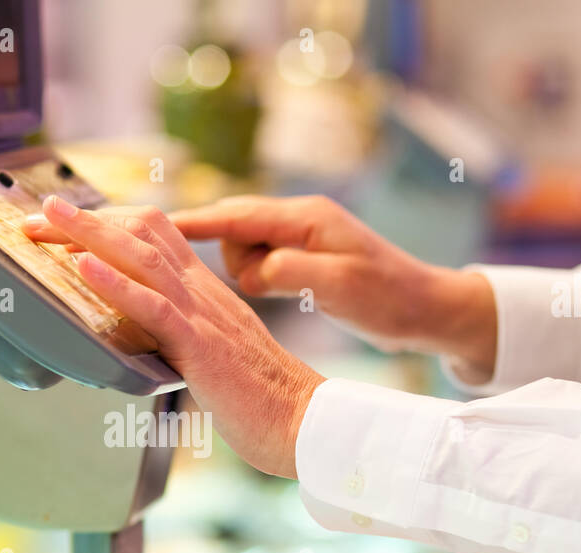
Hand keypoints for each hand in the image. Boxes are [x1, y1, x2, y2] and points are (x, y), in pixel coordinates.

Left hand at [23, 196, 324, 478]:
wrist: (304, 421)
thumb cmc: (259, 400)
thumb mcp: (212, 355)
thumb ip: (180, 338)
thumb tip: (143, 341)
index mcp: (206, 292)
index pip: (155, 235)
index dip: (108, 223)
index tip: (66, 226)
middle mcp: (203, 292)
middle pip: (142, 231)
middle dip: (85, 220)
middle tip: (39, 215)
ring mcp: (203, 315)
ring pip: (142, 256)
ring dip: (89, 233)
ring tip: (49, 219)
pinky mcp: (202, 345)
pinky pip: (153, 305)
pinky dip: (114, 282)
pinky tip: (82, 267)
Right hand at [165, 195, 498, 376]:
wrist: (427, 309)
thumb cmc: (391, 297)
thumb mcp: (342, 286)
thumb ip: (292, 272)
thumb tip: (255, 269)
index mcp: (305, 219)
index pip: (235, 214)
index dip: (193, 221)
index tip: (153, 226)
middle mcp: (297, 221)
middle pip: (231, 229)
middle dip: (228, 257)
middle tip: (261, 285)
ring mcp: (298, 240)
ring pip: (242, 251)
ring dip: (250, 275)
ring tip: (284, 298)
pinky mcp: (300, 260)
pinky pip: (258, 262)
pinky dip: (255, 276)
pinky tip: (273, 294)